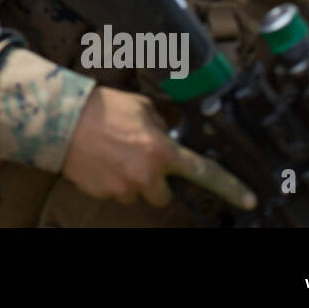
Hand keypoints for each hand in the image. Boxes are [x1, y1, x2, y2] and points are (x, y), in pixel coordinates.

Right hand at [62, 86, 256, 210]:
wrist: (60, 119)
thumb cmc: (101, 108)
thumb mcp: (141, 107)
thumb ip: (161, 126)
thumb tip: (166, 137)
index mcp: (160, 149)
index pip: (203, 172)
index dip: (230, 187)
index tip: (248, 200)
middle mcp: (145, 175)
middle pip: (162, 194)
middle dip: (154, 181)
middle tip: (138, 159)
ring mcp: (123, 188)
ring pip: (136, 193)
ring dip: (130, 180)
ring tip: (111, 154)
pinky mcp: (103, 194)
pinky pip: (114, 193)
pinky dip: (109, 180)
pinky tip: (99, 159)